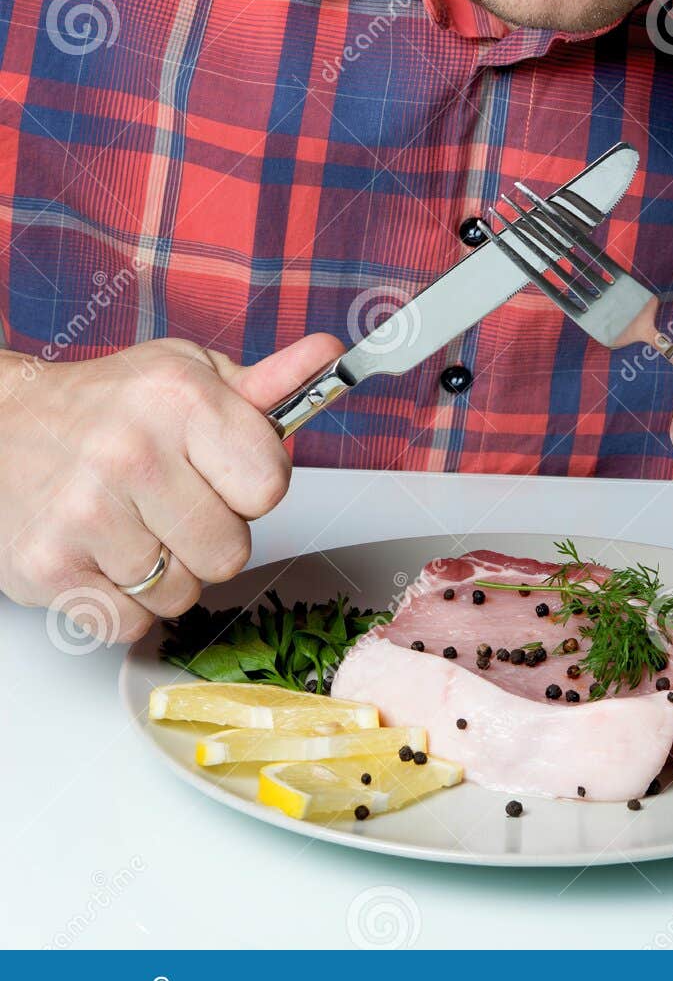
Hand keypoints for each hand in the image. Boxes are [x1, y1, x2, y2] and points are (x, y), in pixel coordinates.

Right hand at [0, 332, 344, 639]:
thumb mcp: (188, 375)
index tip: (223, 471)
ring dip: (166, 571)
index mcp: (178, 397)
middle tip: (171, 501)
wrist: (2, 429)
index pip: (270, 485)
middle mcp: (131, 452)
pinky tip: (104, 554)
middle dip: (210, 535)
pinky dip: (124, 603)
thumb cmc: (108, 405)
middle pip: (231, 553)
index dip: (253, 487)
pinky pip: (131, 624)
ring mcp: (85, 513)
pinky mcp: (48, 568)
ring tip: (133, 524)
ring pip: (183, 594)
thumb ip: (266, 384)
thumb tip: (331, 356)